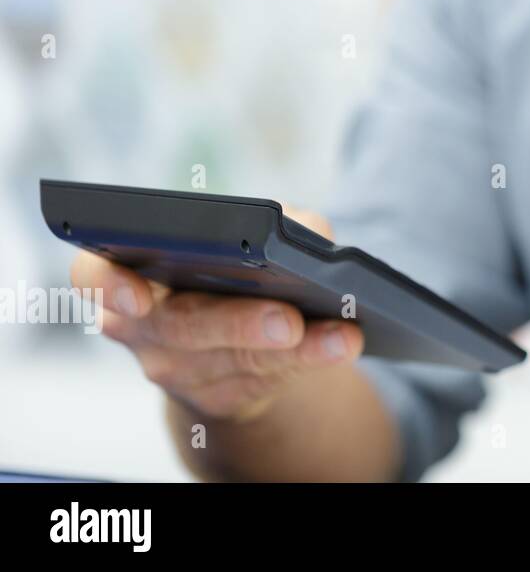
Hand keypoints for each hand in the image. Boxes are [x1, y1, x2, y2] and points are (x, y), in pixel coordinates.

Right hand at [70, 206, 363, 422]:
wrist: (234, 337)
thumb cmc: (231, 269)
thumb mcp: (247, 237)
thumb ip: (271, 224)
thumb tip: (304, 230)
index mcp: (131, 273)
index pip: (94, 276)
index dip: (107, 285)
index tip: (136, 294)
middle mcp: (145, 327)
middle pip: (184, 326)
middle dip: (239, 324)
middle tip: (287, 320)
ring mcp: (181, 369)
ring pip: (235, 361)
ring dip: (293, 350)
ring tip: (339, 336)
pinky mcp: (222, 397)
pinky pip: (269, 379)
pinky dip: (312, 360)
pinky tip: (343, 345)